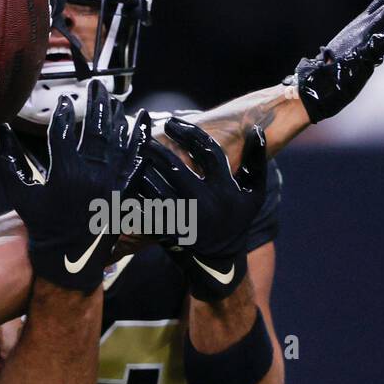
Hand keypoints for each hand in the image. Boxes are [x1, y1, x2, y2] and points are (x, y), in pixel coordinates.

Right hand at [0, 80, 150, 290]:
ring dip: (116, 116)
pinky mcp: (125, 190)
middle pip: (95, 129)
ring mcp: (112, 183)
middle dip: (95, 103)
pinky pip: (135, 159)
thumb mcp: (20, 194)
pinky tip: (141, 120)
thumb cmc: (41, 226)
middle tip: (95, 84)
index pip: (63, 132)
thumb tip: (0, 130)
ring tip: (113, 99)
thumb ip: (9, 161)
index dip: (62, 113)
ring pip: (117, 140)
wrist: (68, 259)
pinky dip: (139, 138)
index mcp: (65, 173)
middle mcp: (91, 175)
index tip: (64, 100)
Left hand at [139, 118, 266, 300]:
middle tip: (144, 137)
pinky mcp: (166, 233)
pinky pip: (143, 208)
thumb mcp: (255, 193)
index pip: (208, 152)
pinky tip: (126, 180)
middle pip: (174, 167)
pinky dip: (133, 193)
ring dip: (141, 168)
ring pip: (154, 186)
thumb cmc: (236, 219)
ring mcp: (183, 220)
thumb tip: (255, 130)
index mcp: (225, 190)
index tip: (172, 122)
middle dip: (156, 149)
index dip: (188, 133)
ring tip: (131, 154)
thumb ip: (257, 161)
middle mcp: (205, 205)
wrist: (217, 261)